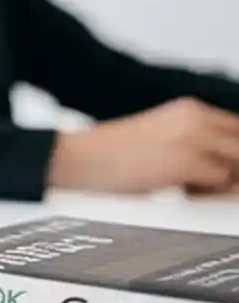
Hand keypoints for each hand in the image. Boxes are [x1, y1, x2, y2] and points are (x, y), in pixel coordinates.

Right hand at [48, 97, 238, 193]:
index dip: (236, 152)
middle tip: (207, 181)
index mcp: (189, 110)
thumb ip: (194, 142)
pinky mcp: (186, 161)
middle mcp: (195, 118)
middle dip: (234, 167)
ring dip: (223, 181)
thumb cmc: (110, 154)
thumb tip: (224, 166)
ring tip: (191, 186)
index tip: (228, 168)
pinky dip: (207, 192)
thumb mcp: (159, 136)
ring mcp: (193, 138)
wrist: (79, 158)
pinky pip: (223, 182)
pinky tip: (181, 190)